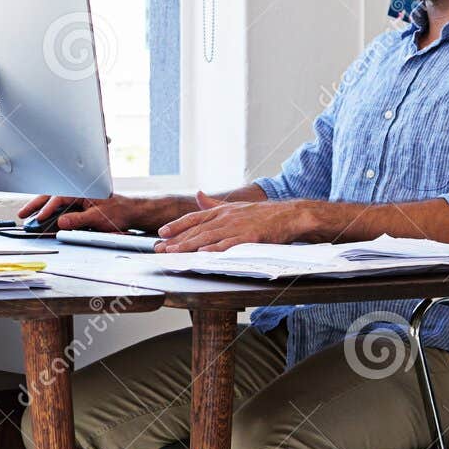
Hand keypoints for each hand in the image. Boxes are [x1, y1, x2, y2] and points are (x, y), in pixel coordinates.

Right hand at [18, 192, 166, 232]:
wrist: (131, 212)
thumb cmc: (118, 211)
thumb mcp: (98, 217)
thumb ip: (79, 220)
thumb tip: (62, 223)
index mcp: (82, 190)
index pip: (59, 198)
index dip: (47, 209)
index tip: (39, 218)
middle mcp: (78, 192)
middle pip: (51, 197)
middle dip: (35, 205)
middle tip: (22, 214)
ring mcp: (77, 199)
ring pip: (54, 202)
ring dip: (40, 209)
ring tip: (27, 216)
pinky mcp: (78, 206)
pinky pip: (60, 208)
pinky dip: (50, 214)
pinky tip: (41, 219)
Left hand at [155, 196, 312, 252]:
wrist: (288, 215)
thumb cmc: (261, 214)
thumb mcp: (234, 206)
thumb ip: (214, 203)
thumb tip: (197, 194)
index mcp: (221, 211)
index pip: (194, 218)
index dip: (176, 225)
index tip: (161, 233)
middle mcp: (226, 217)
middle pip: (197, 230)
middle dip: (177, 240)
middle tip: (160, 248)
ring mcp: (237, 227)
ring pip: (208, 237)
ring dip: (189, 245)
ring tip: (174, 252)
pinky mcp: (249, 236)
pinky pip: (229, 244)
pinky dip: (215, 248)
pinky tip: (203, 253)